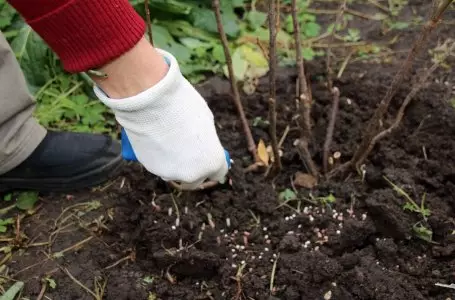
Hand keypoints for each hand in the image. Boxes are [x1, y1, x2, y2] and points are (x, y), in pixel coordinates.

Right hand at [94, 49, 228, 188]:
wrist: (150, 100)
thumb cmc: (183, 104)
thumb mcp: (205, 120)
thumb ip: (206, 140)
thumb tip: (203, 145)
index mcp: (213, 161)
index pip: (219, 173)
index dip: (213, 162)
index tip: (208, 156)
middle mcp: (193, 174)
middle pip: (197, 178)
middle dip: (194, 167)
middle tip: (188, 149)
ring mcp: (170, 173)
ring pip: (175, 172)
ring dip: (174, 162)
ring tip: (168, 138)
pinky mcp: (151, 168)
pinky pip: (159, 165)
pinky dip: (159, 156)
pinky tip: (155, 138)